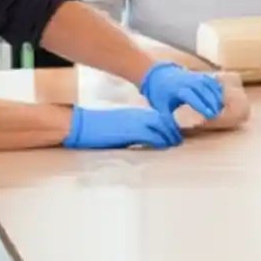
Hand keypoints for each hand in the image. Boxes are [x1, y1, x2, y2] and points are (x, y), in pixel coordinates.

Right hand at [63, 107, 182, 149]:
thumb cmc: (96, 128)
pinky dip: (161, 141)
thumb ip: (131, 130)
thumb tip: (140, 139)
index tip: (174, 134)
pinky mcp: (131, 132)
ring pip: (161, 127)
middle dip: (172, 130)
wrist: (81, 125)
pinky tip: (166, 146)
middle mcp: (138, 116)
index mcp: (135, 114)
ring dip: (170, 136)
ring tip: (176, 144)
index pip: (158, 118)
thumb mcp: (118, 126)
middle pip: (163, 121)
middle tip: (179, 140)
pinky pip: (152, 136)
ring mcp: (135, 123)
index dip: (168, 126)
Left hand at [140, 62, 223, 121]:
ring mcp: (193, 76)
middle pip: (203, 90)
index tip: (209, 115)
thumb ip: (168, 121)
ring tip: (219, 108)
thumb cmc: (160, 94)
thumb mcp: (161, 108)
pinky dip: (216, 88)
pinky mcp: (197, 75)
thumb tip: (174, 137)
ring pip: (208, 85)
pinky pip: (210, 80)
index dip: (201, 106)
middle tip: (217, 114)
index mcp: (177, 89)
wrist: (158, 74)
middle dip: (211, 102)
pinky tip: (219, 98)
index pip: (192, 97)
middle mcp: (187, 81)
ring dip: (215, 96)